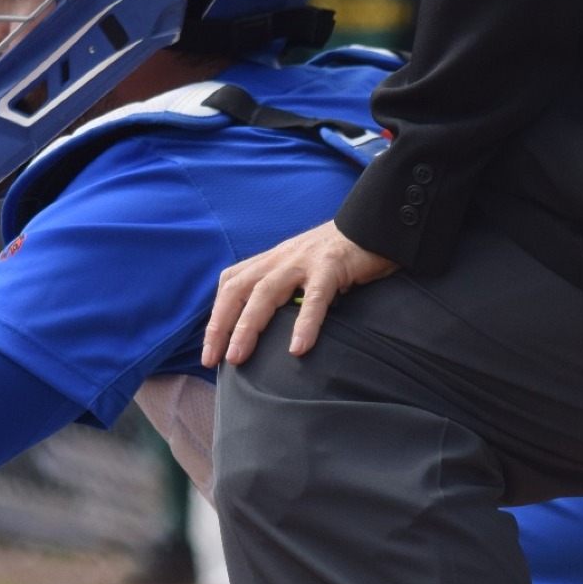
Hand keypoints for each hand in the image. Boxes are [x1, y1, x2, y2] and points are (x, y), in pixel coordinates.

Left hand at [201, 221, 398, 367]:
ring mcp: (303, 261)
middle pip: (238, 290)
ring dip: (248, 326)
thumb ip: (280, 289)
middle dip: (221, 326)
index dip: (216, 317)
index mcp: (269, 260)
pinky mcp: (332, 267)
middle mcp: (279, 259)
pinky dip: (305, 323)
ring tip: (238, 357)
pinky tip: (298, 348)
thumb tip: (262, 328)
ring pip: (265, 292)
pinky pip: (315, 297)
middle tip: (212, 359)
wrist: (373, 224)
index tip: (209, 352)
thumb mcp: (298, 268)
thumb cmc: (336, 256)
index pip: (230, 285)